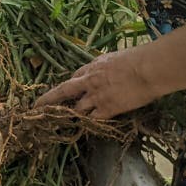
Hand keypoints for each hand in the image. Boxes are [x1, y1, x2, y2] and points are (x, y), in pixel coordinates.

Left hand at [34, 47, 163, 118]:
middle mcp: (89, 81)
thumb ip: (109, 65)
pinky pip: (93, 119)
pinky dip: (90, 123)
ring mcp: (96, 96)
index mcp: (93, 66)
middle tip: (37, 106)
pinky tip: (86, 129)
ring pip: (77, 109)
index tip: (68, 90)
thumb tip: (112, 66)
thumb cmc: (140, 58)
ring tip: (65, 123)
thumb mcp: (117, 57)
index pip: (76, 76)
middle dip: (48, 99)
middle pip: (63, 91)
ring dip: (73, 115)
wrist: (149, 68)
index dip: (72, 85)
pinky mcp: (107, 109)